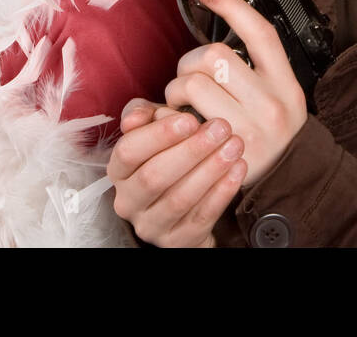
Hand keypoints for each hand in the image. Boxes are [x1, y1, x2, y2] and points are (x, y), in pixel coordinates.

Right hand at [107, 98, 246, 246]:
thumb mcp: (154, 130)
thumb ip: (144, 115)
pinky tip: (238, 170)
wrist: (183, 205)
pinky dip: (222, 192)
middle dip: (191, 150)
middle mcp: (128, 201)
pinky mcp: (176, 241)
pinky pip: (202, 217)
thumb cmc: (168, 156)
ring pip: (180, 198)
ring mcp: (151, 225)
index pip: (128, 152)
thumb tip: (136, 116)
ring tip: (234, 146)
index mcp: (118, 172)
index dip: (158, 135)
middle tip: (220, 129)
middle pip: (154, 177)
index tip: (190, 119)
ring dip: (210, 170)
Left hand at [164, 0, 306, 186]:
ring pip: (195, 83)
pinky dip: (169, 115)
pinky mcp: (224, 152)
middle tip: (190, 79)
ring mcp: (249, 130)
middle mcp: (272, 104)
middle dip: (191, 63)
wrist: (286, 181)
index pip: (259, 32)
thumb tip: (211, 12)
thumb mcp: (275, 92)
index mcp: (284, 82)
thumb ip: (249, 64)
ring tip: (183, 103)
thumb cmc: (270, 131)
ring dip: (177, 88)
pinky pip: (181, 118)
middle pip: (216, 56)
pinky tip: (178, 123)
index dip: (230, 5)